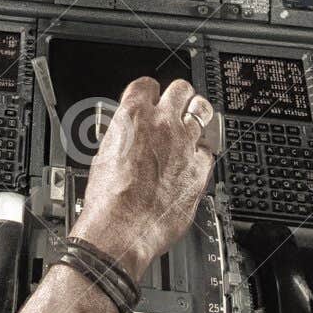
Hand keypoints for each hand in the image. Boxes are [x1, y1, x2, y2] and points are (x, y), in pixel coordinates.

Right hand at [70, 77, 214, 282]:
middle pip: (181, 89)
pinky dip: (201, 152)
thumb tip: (128, 135)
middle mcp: (162, 124)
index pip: (147, 84)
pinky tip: (193, 159)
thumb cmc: (108, 197)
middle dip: (178, 96)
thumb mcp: (104, 153)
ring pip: (202, 111)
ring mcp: (184, 145)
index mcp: (133, 115)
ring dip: (196, 115)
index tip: (150, 99)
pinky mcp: (199, 169)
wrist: (122, 228)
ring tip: (193, 122)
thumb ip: (123, 135)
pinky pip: (208, 150)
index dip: (149, 92)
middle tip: (176, 106)